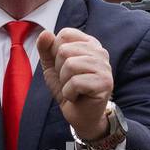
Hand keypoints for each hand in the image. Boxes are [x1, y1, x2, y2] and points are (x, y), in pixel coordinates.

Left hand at [38, 27, 112, 141]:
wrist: (79, 115)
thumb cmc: (68, 89)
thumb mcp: (52, 67)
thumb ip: (46, 49)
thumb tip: (45, 33)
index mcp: (89, 44)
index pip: (65, 34)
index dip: (56, 52)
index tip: (65, 67)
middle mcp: (100, 52)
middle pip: (64, 50)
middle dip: (59, 70)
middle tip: (69, 81)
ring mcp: (104, 67)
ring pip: (70, 65)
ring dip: (64, 82)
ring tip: (73, 89)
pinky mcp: (105, 83)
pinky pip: (75, 82)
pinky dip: (69, 93)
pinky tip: (77, 97)